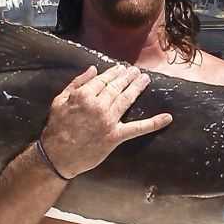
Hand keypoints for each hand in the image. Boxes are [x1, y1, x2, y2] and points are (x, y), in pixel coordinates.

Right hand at [40, 64, 172, 178]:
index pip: (103, 80)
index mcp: (84, 95)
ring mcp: (108, 121)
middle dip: (127, 77)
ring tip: (144, 79)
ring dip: (137, 87)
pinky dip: (153, 123)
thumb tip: (93, 69)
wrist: (57, 155)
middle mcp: (98, 105)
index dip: (113, 73)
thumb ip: (76, 83)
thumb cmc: (56, 127)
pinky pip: (137, 128)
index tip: (120, 68)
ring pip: (126, 99)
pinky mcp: (115, 136)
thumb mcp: (59, 101)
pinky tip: (167, 118)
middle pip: (116, 87)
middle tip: (136, 71)